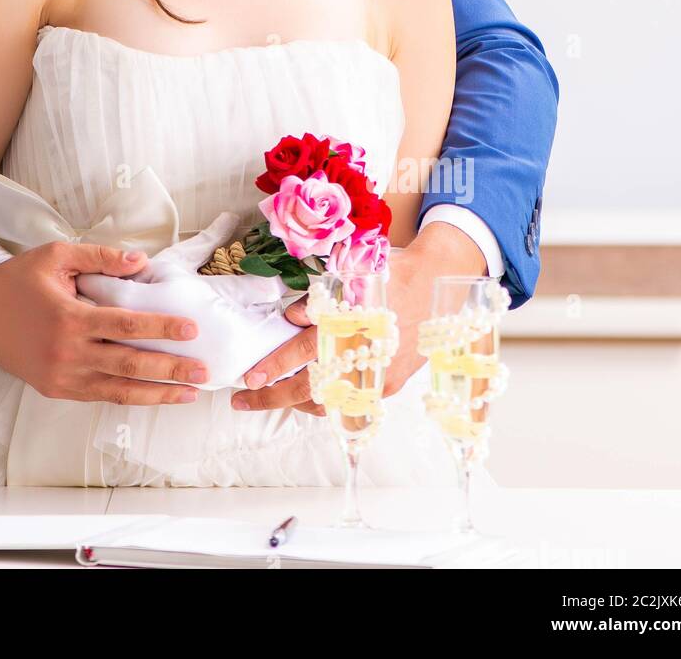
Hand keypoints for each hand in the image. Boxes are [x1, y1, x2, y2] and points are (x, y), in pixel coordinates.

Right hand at [0, 243, 208, 406]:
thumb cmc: (17, 280)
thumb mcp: (56, 256)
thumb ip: (100, 257)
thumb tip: (141, 261)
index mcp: (70, 318)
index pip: (126, 324)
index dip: (161, 327)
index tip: (190, 329)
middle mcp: (68, 353)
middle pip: (130, 364)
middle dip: (170, 369)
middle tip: (203, 370)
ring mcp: (62, 377)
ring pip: (119, 390)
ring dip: (157, 393)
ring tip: (188, 393)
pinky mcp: (56, 390)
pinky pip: (100, 396)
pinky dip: (129, 396)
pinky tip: (153, 394)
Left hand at [229, 223, 487, 412]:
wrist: (436, 284)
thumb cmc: (390, 275)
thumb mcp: (351, 277)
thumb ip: (318, 301)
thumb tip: (291, 317)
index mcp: (350, 328)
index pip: (302, 352)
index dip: (273, 367)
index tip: (249, 379)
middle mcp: (364, 358)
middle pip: (310, 389)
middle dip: (272, 398)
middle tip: (244, 400)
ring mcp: (379, 377)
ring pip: (329, 403)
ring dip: (297, 403)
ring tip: (272, 396)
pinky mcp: (391, 385)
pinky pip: (352, 403)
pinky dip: (327, 402)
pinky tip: (310, 397)